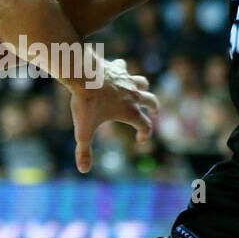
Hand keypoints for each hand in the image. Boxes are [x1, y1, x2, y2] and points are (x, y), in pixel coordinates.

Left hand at [68, 58, 158, 172]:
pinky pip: (123, 67)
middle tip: (155, 111)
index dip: (145, 134)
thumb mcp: (83, 131)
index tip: (140, 139)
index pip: (145, 126)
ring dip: (143, 87)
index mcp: (130, 112)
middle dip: (154, 107)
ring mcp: (126, 80)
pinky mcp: (117, 68)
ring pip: (142, 82)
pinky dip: (122, 70)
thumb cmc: (85, 103)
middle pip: (151, 101)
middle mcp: (133, 96)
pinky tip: (117, 69)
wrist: (83, 75)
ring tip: (142, 89)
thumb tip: (83, 170)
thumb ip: (84, 151)